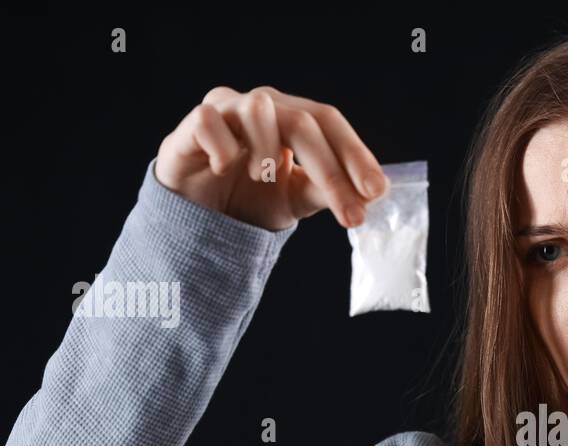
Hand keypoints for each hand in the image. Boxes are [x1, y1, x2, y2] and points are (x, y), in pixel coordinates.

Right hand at [154, 85, 385, 230]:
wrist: (197, 217)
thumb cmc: (249, 199)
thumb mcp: (295, 200)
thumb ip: (325, 191)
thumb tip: (367, 196)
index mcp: (291, 117)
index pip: (329, 124)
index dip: (355, 155)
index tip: (377, 192)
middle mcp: (262, 106)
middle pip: (303, 122)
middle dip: (331, 172)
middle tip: (351, 215)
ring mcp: (225, 110)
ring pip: (258, 111)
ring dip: (269, 150)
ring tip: (265, 178)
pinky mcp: (190, 126)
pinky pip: (210, 122)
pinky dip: (224, 148)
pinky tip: (227, 169)